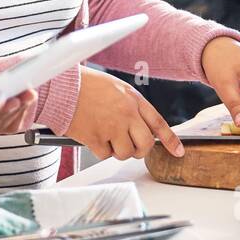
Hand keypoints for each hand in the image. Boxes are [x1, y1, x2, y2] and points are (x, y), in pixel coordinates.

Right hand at [65, 66, 184, 160]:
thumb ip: (130, 106)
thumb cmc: (85, 85)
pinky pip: (105, 155)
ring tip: (105, 137)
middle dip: (140, 150)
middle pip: (145, 144)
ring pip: (126, 153)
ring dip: (117, 150)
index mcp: (133, 100)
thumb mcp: (115, 88)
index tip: (177, 151)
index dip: (170, 140)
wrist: (62, 87)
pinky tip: (92, 135)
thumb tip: (139, 126)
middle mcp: (126, 114)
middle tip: (131, 147)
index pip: (158, 123)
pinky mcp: (95, 138)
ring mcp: (111, 127)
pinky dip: (99, 150)